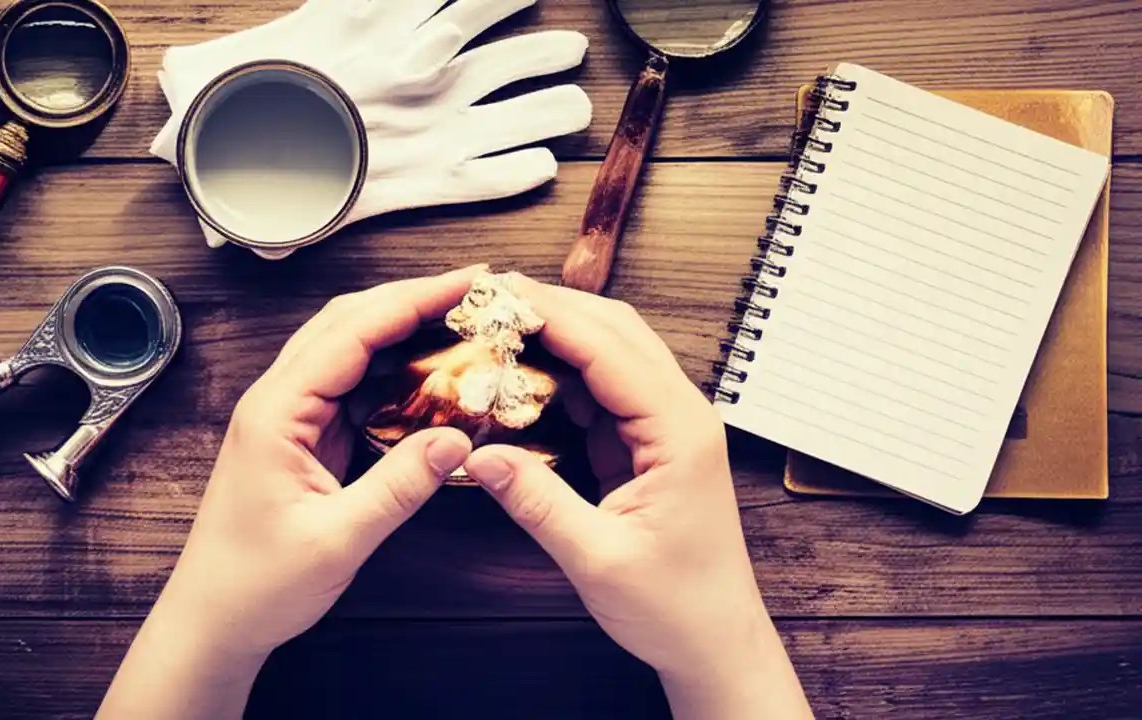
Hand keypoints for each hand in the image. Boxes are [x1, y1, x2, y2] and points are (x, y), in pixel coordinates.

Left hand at [98, 267, 479, 718]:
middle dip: (409, 299)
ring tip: (458, 321)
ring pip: (347, 349)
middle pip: (346, 323)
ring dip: (400, 328)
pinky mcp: (300, 438)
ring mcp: (287, 417)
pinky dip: (391, 370)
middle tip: (472, 292)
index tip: (467, 283)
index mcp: (276, 412)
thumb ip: (399, 487)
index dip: (412, 300)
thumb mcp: (337, 540)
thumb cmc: (257, 586)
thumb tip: (459, 439)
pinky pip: (350, 386)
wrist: (211, 622)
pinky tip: (428, 374)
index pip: (352, 332)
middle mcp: (277, 401)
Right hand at [463, 279, 809, 718]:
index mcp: (679, 432)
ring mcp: (667, 427)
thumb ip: (537, 502)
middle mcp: (681, 415)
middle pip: (615, 332)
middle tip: (489, 296)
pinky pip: (605, 391)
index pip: (608, 348)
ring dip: (559, 335)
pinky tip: (524, 375)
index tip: (497, 291)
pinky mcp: (650, 445)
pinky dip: (564, 375)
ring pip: (611, 354)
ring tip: (497, 325)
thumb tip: (479, 454)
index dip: (551, 314)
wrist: (716, 643)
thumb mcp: (597, 559)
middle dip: (553, 307)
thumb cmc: (675, 608)